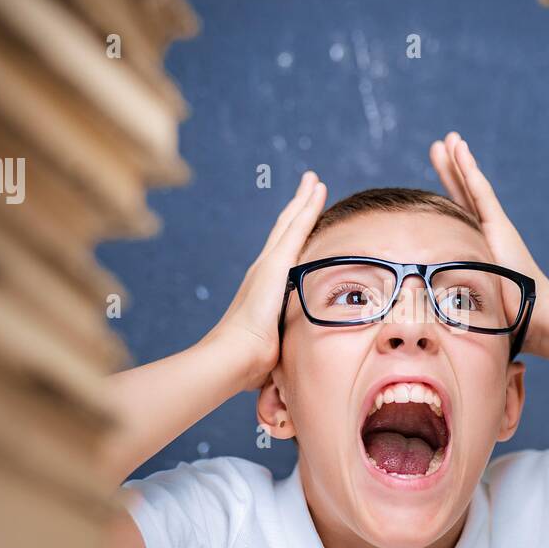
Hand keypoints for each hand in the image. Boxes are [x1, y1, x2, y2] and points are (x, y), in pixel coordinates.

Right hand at [212, 170, 326, 389]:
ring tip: (314, 181)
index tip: (303, 218)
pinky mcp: (275, 264)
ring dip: (303, 200)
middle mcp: (263, 271)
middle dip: (298, 208)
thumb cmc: (249, 363)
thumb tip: (293, 366)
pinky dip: (306, 206)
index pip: (284, 255)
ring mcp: (268, 265)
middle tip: (309, 185)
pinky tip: (316, 190)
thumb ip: (285, 345)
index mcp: (264, 288)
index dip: (294, 235)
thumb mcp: (275, 347)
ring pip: (291, 223)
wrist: (232, 359)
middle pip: (285, 231)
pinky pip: (296, 227)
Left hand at [430, 131, 548, 355]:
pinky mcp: (498, 224)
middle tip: (439, 145)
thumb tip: (423, 321)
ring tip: (447, 138)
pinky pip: (479, 191)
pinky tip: (458, 148)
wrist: (532, 318)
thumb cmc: (505, 319)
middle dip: (450, 169)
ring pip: (468, 186)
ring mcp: (492, 226)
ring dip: (457, 161)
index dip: (445, 194)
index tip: (433, 178)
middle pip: (460, 193)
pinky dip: (468, 168)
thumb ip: (448, 303)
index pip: (455, 213)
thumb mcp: (467, 305)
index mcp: (474, 247)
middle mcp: (483, 232)